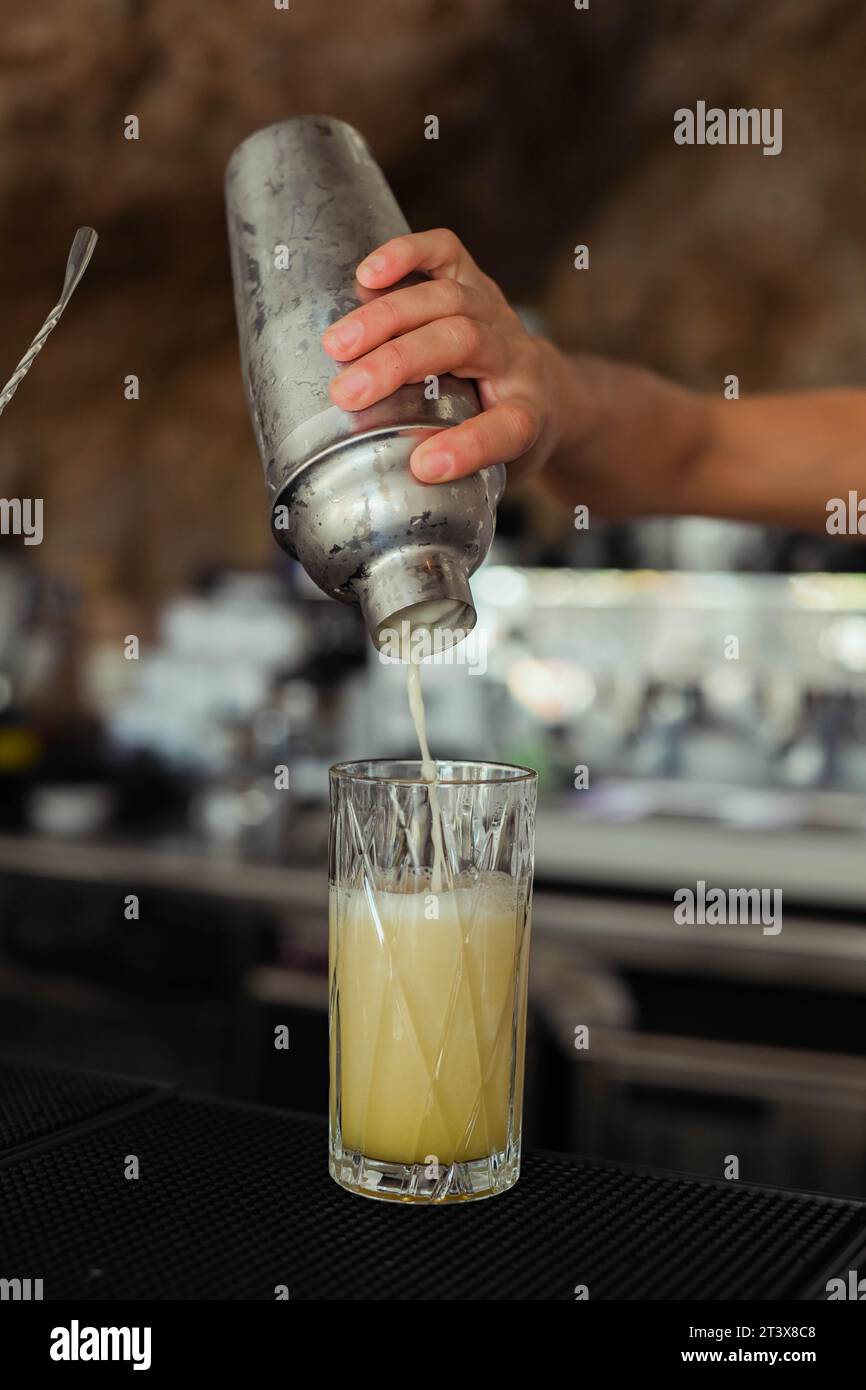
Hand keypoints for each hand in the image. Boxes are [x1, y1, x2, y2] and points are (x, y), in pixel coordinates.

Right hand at [321, 228, 569, 485]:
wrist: (552, 396)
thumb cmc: (510, 441)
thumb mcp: (496, 474)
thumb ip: (456, 477)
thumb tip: (393, 486)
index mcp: (530, 416)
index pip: (508, 427)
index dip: (470, 445)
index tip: (426, 465)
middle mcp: (517, 359)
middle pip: (463, 343)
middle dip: (400, 363)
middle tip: (345, 392)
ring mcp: (496, 315)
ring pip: (447, 298)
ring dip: (386, 317)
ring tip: (335, 345)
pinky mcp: (476, 284)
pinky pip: (447, 253)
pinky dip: (407, 254)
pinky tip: (367, 273)